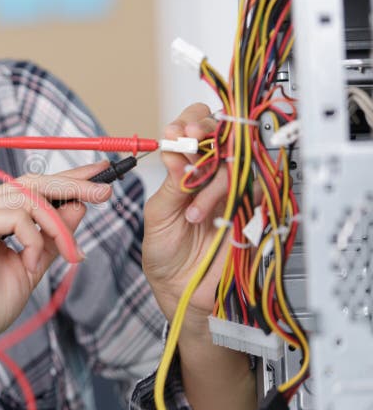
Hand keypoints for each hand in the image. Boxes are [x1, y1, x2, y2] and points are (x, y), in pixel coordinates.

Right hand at [0, 161, 113, 342]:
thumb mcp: (33, 266)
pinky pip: (14, 215)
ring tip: (70, 251)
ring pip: (28, 196)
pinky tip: (31, 263)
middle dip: (73, 184)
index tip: (101, 173)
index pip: (36, 188)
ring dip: (57, 224)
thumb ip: (53, 237)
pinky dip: (32, 238)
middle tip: (104, 190)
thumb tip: (79, 205)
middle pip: (33, 182)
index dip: (69, 178)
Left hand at [142, 103, 227, 334]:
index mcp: (186, 167)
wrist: (180, 288)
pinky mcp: (250, 209)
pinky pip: (250, 189)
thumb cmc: (166, 250)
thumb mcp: (158, 212)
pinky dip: (224, 197)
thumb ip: (170, 181)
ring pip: (235, 161)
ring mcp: (233, 189)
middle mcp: (212, 173)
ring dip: (209, 177)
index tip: (178, 129)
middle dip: (205, 134)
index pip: (195, 128)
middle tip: (189, 141)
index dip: (190, 121)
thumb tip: (174, 148)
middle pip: (223, 135)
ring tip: (189, 208)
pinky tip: (204, 213)